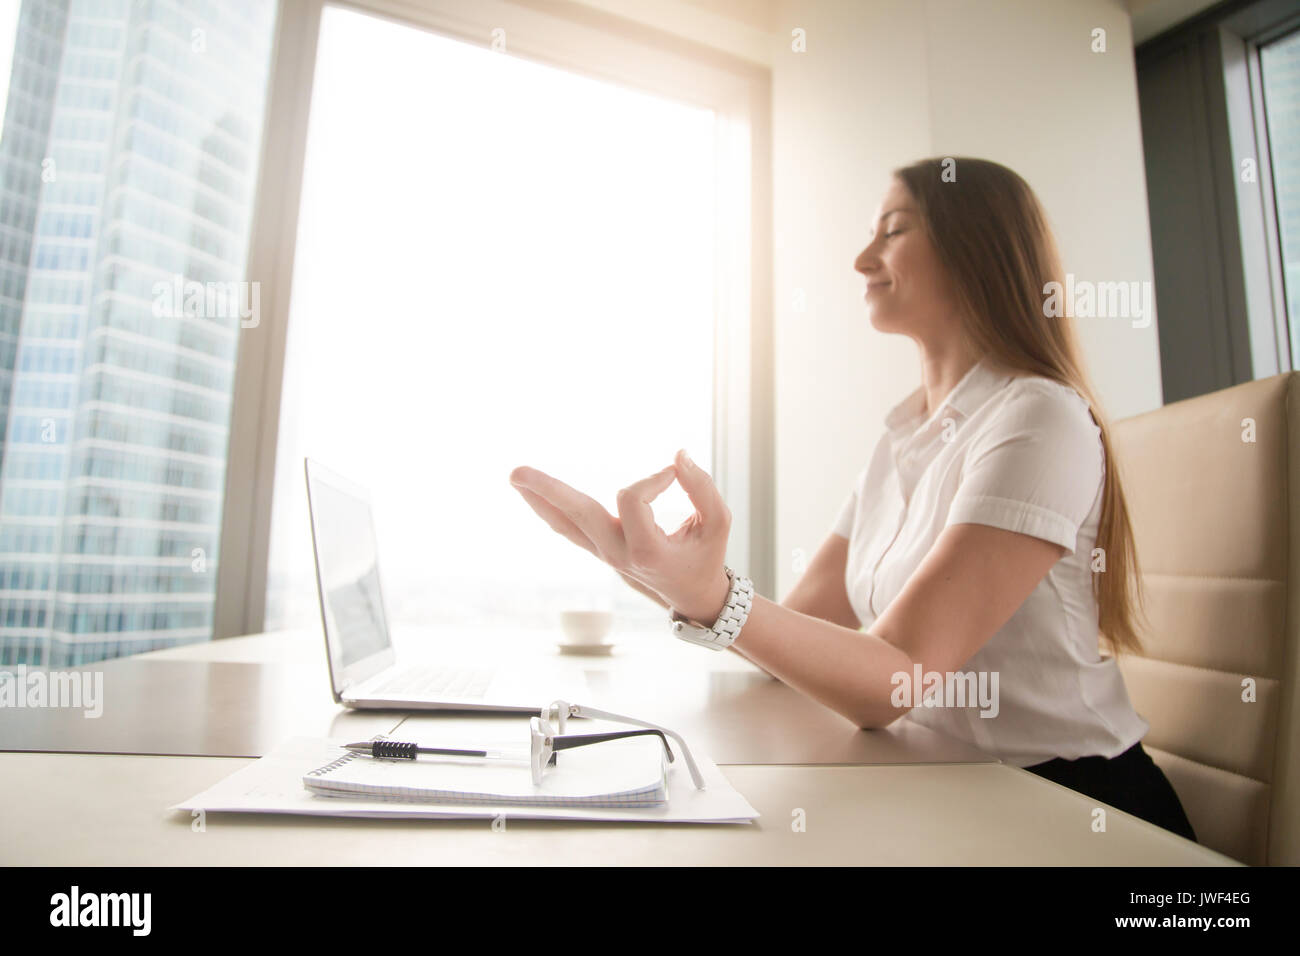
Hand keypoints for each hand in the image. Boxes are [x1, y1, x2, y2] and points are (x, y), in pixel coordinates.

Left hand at [509, 449, 732, 622]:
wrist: (692, 596)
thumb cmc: (706, 556)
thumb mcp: (718, 523)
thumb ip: (702, 488)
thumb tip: (678, 455)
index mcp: (645, 551)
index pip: (632, 499)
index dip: (654, 478)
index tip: (676, 474)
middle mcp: (617, 554)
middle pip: (576, 515)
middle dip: (547, 490)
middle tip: (514, 471)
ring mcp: (603, 554)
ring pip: (565, 524)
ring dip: (538, 499)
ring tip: (514, 476)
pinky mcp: (599, 549)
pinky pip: (569, 529)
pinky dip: (551, 510)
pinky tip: (530, 495)